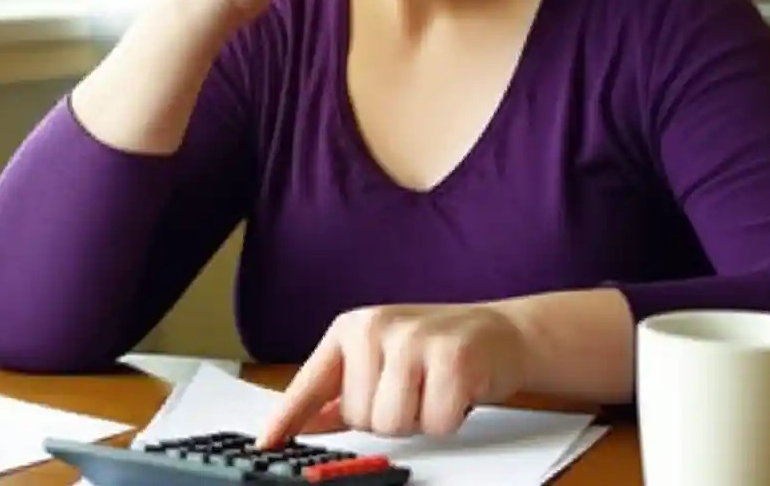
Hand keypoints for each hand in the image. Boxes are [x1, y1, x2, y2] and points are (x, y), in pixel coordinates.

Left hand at [257, 304, 528, 447]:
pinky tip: (457, 390)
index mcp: (353, 328)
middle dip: (390, 417)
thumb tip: (305, 421)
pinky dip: (449, 418)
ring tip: (433, 389)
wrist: (502, 333)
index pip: (310, 381)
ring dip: (419, 420)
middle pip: (360, 418)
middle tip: (414, 388)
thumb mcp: (381, 361)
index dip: (287, 418)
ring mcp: (414, 340)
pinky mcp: (452, 359)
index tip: (267, 442)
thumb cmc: (437, 350)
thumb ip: (341, 393)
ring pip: (393, 425)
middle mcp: (377, 327)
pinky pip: (434, 423)